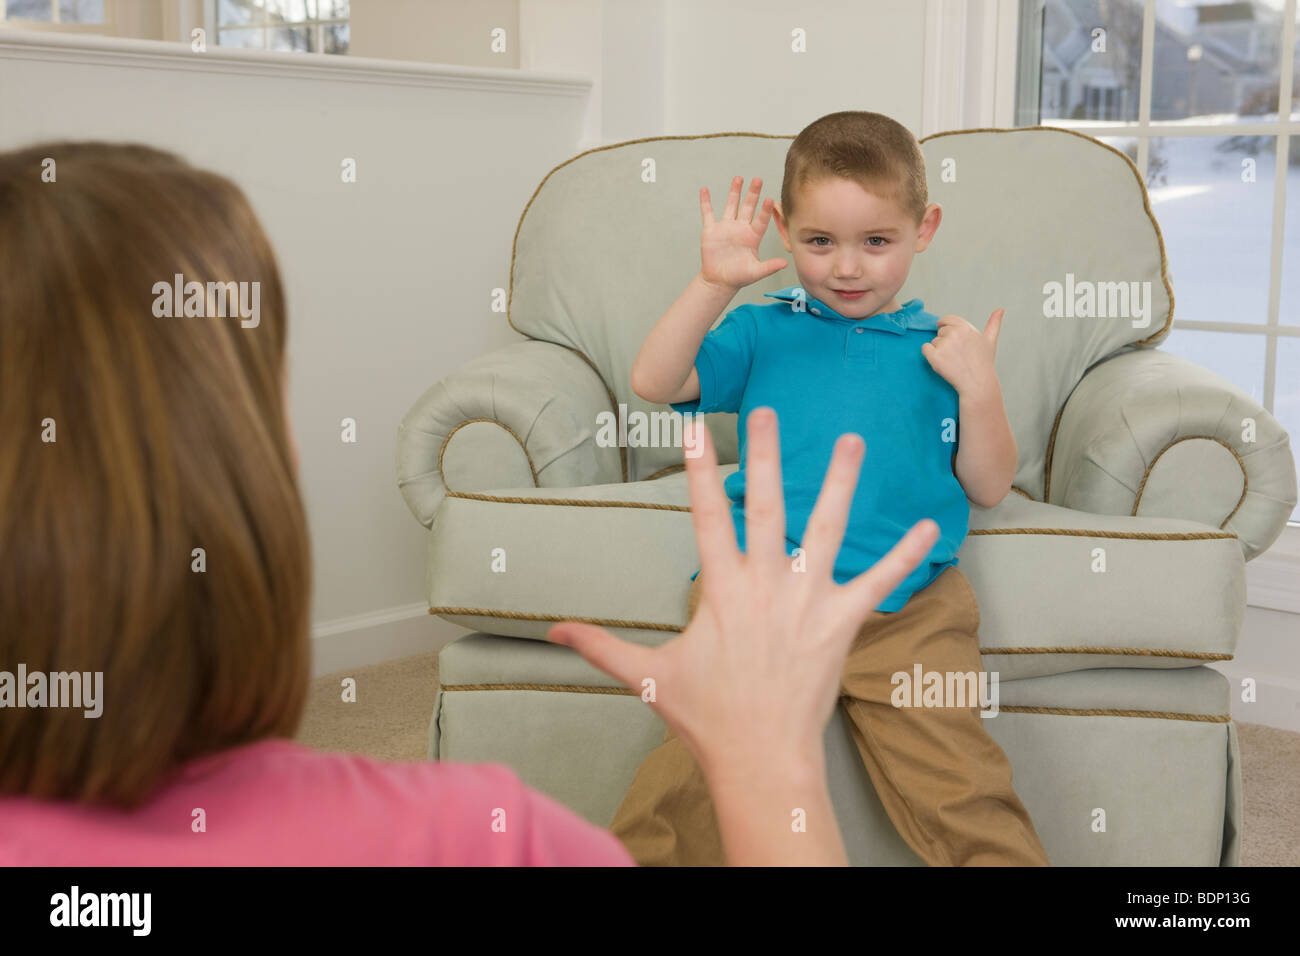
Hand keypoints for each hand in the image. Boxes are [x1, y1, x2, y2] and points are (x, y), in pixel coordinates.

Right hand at [546, 408, 938, 778]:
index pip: (703, 517)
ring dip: (840, 483)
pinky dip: (905, 554)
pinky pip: (879, 582)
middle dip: (764, 454)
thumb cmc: (705, 716)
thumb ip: (600, 645)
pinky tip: (931, 524)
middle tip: (769, 411)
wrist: (760, 759)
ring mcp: (806, 600)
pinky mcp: (841, 622)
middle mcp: (764, 584)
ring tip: (853, 440)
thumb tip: (553, 632)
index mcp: (719, 589)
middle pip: (764, 506)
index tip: (693, 428)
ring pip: (826, 528)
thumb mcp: (646, 676)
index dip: (696, 471)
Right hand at [697, 176, 787, 292]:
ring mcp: (726, 227)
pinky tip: (705, 190)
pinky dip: (706, 202)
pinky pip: (708, 213)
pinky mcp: (711, 230)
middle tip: (758, 179)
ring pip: (731, 205)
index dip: (765, 210)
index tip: (770, 199)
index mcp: (752, 236)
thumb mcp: (756, 272)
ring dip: (734, 192)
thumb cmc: (738, 277)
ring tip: (739, 178)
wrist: (719, 281)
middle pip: (748, 207)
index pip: (761, 220)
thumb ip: (769, 266)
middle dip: (752, 193)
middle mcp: (741, 228)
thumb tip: (785, 263)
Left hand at [921, 308, 1003, 395]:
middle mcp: (954, 333)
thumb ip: (993, 324)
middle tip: (958, 354)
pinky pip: (925, 349)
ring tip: (954, 361)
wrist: (977, 384)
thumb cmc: (984, 363)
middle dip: (946, 341)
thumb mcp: (990, 341)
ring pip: (934, 341)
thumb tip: (1000, 309)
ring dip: (940, 350)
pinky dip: (930, 355)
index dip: (946, 327)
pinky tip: (942, 362)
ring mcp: (944, 345)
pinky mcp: (935, 357)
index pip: (947, 319)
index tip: (949, 336)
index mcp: (966, 327)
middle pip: (940, 331)